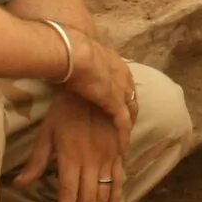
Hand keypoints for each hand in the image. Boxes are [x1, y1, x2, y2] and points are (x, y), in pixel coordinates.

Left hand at [11, 90, 129, 201]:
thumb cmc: (65, 108)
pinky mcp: (118, 153)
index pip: (67, 194)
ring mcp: (107, 158)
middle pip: (87, 199)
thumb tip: (19, 183)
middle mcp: (91, 161)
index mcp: (71, 157)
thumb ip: (36, 160)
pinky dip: (116, 199)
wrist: (94, 85)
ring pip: (103, 194)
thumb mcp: (47, 132)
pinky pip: (118, 181)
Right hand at [57, 31, 137, 145]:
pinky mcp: (116, 104)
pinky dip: (123, 137)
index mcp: (116, 65)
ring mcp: (122, 91)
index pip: (124, 84)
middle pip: (131, 98)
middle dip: (129, 112)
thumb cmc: (72, 51)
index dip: (122, 96)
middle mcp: (124, 78)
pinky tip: (122, 150)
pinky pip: (123, 125)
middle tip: (124, 126)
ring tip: (123, 140)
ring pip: (130, 113)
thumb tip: (71, 67)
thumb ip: (81, 65)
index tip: (117, 106)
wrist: (76, 53)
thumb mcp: (80, 57)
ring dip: (128, 126)